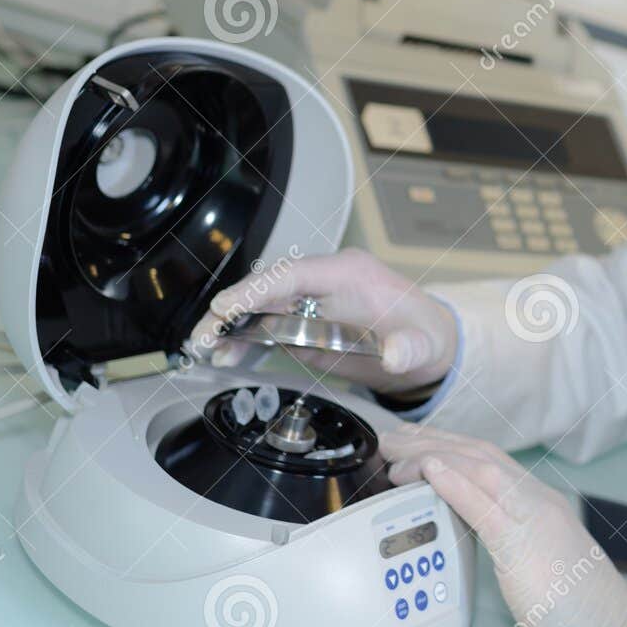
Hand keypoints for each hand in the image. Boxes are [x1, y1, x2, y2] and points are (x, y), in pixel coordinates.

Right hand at [187, 248, 457, 396]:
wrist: (424, 342)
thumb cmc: (423, 332)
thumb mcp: (424, 343)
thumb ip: (410, 348)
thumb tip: (396, 354)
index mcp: (349, 272)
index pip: (295, 272)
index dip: (259, 288)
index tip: (228, 305)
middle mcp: (323, 281)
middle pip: (267, 286)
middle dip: (231, 308)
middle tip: (204, 335)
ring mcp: (309, 300)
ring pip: (258, 305)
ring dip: (228, 325)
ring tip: (202, 347)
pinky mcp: (302, 322)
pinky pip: (264, 325)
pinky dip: (241, 339)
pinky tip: (223, 355)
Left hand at [381, 425, 626, 626]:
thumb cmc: (579, 616)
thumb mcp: (539, 568)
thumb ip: (510, 544)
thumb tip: (474, 537)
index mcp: (542, 507)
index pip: (490, 462)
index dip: (450, 447)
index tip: (417, 444)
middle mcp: (539, 503)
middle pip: (479, 456)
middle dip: (432, 442)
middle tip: (394, 438)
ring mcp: (536, 519)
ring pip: (479, 469)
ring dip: (431, 454)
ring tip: (396, 451)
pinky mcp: (527, 544)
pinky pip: (486, 504)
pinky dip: (454, 482)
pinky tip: (428, 469)